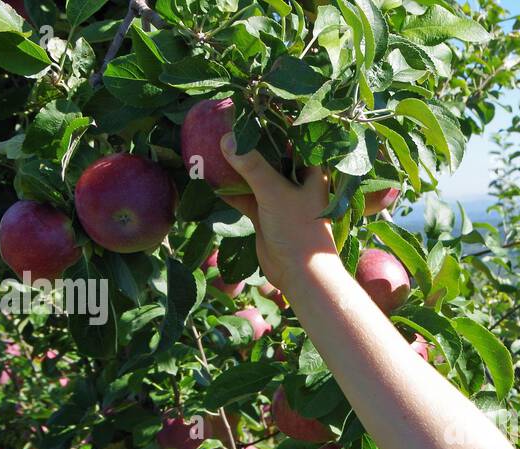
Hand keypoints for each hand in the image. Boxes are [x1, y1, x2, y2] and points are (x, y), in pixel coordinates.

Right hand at [218, 132, 339, 289]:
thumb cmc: (298, 231)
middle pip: (272, 153)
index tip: (253, 103)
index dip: (276, 120)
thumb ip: (253, 166)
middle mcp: (297, 180)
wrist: (299, 275)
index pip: (295, 136)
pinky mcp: (264, 213)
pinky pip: (243, 194)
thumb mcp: (276, 193)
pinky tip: (208, 174)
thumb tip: (227, 140)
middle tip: (226, 118)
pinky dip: (228, 187)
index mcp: (311, 170)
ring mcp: (280, 197)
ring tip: (212, 140)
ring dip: (236, 163)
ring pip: (255, 174)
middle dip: (250, 140)